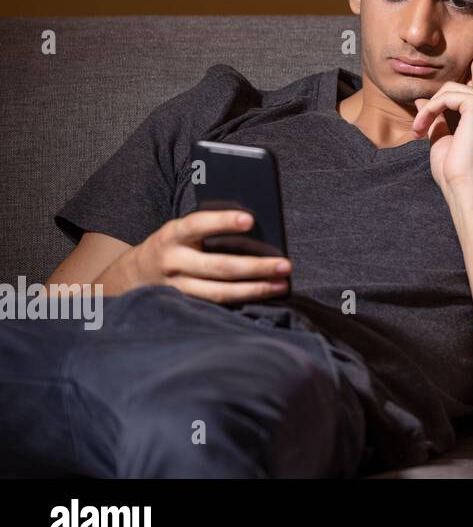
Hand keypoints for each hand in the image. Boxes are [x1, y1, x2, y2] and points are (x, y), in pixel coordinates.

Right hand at [101, 209, 291, 303]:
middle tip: (286, 264)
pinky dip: (243, 302)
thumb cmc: (173, 245)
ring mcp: (176, 289)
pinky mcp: (184, 306)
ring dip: (255, 289)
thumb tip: (254, 227)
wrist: (132, 276)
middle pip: (218, 267)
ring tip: (282, 284)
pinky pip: (216, 306)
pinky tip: (265, 296)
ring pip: (219, 293)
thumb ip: (208, 228)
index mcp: (172, 235)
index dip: (223, 222)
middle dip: (255, 266)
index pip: (198, 225)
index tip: (251, 219)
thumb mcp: (182, 231)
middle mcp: (172, 262)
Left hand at [411, 55, 472, 192]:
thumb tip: (423, 101)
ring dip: (430, 108)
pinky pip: (447, 96)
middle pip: (471, 80)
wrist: (468, 187)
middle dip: (445, 91)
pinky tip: (422, 128)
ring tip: (419, 130)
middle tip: (424, 112)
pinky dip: (430, 110)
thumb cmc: (459, 171)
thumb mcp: (445, 139)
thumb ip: (439, 118)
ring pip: (453, 88)